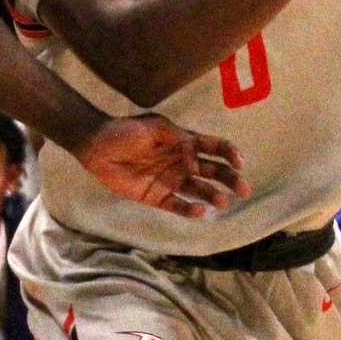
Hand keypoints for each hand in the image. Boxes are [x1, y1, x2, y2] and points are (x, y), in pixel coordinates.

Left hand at [74, 114, 249, 217]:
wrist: (97, 147)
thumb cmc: (125, 132)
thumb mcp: (155, 128)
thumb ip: (179, 139)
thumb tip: (196, 157)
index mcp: (184, 142)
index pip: (214, 148)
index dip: (229, 154)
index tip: (239, 163)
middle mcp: (182, 162)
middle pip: (213, 171)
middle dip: (230, 179)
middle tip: (243, 190)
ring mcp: (171, 180)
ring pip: (199, 190)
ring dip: (213, 195)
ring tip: (222, 202)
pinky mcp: (157, 197)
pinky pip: (178, 205)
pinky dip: (190, 210)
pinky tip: (200, 211)